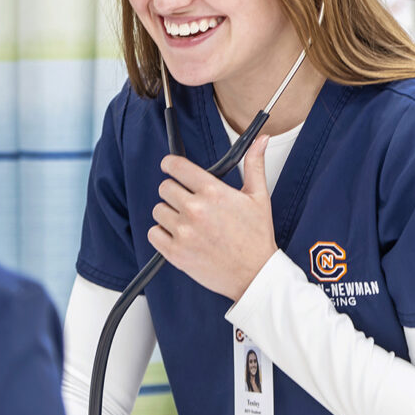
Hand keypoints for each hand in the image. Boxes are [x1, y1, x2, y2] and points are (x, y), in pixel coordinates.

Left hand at [148, 133, 276, 300]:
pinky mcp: (175, 252)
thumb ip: (254, 164)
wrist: (254, 274)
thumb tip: (261, 140)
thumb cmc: (256, 237)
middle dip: (174, 192)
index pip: (176, 166)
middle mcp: (195, 210)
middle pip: (164, 188)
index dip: (170, 164)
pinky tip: (179, 236)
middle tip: (188, 202)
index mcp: (213, 192)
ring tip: (187, 222)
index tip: (170, 166)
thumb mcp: (259, 196)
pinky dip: (162, 234)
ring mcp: (183, 232)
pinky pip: (153, 233)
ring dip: (168, 214)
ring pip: (157, 210)